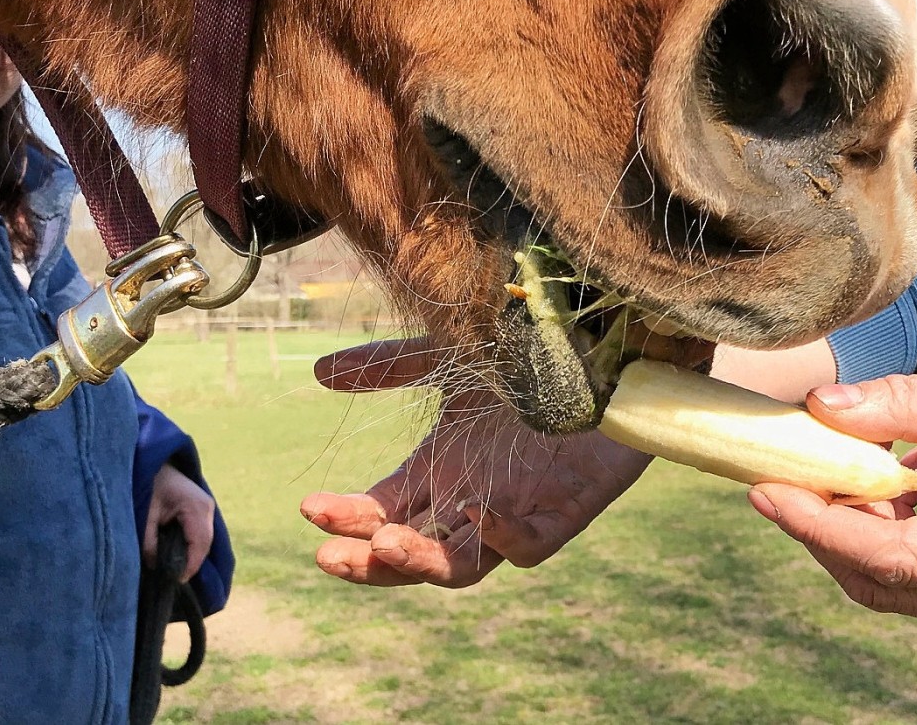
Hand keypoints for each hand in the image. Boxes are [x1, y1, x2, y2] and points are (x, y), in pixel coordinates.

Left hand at [144, 464, 216, 582]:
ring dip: (191, 555)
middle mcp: (207, 507)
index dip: (190, 565)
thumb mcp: (143, 514)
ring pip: (204, 540)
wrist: (150, 461)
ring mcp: (206, 507)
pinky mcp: (200, 510)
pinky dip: (190, 546)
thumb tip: (155, 567)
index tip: (175, 581)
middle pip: (205, 545)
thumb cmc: (146, 483)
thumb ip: (149, 542)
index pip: (200, 544)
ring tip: (173, 570)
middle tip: (172, 579)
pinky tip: (177, 555)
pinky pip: (200, 534)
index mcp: (196, 506)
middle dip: (191, 563)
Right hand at [303, 338, 651, 587]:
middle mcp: (470, 502)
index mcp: (438, 474)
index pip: (380, 514)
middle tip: (329, 557)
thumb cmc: (531, 359)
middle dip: (367, 562)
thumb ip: (389, 366)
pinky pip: (530, 547)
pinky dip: (502, 538)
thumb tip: (319, 373)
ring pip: (461, 566)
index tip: (310, 507)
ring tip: (386, 544)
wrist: (607, 351)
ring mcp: (517, 512)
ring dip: (420, 563)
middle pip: (410, 554)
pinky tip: (478, 514)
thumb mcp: (448, 358)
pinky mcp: (565, 512)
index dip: (345, 519)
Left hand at [749, 353, 916, 633]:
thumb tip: (821, 410)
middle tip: (789, 473)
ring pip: (907, 592)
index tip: (764, 487)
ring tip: (857, 464)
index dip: (819, 526)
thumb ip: (911, 405)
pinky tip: (904, 480)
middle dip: (828, 533)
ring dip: (862, 536)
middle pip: (891, 588)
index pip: (896, 559)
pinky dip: (900, 541)